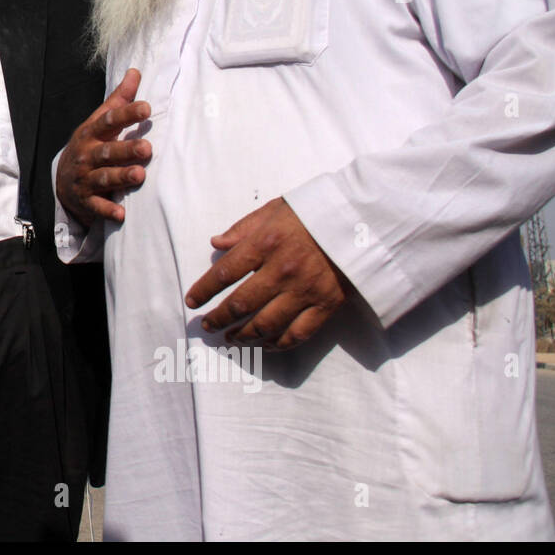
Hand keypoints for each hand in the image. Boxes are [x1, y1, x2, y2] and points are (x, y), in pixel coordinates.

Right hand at [54, 68, 151, 228]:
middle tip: (147, 148)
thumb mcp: (98, 123)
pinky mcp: (85, 200)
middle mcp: (86, 155)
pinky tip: (121, 213)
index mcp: (91, 134)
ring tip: (139, 176)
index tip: (146, 108)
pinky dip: (107, 210)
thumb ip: (118, 100)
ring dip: (121, 177)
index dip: (126, 114)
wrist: (61, 182)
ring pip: (103, 177)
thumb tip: (135, 72)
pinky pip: (96, 206)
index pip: (109, 121)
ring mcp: (84, 178)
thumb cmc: (89, 147)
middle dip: (126, 150)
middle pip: (107, 151)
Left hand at [185, 197, 348, 349]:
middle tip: (207, 326)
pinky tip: (265, 344)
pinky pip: (297, 333)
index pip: (224, 273)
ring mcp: (304, 291)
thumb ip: (243, 228)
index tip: (192, 301)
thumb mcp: (274, 210)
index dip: (204, 290)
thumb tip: (216, 243)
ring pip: (265, 325)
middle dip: (218, 319)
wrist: (362, 220)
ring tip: (231, 338)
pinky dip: (277, 344)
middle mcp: (281, 271)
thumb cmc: (314, 212)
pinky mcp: (326, 305)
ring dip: (243, 336)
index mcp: (265, 244)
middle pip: (240, 304)